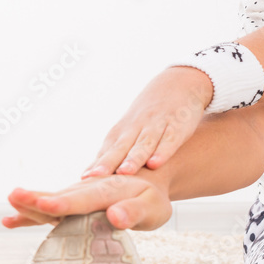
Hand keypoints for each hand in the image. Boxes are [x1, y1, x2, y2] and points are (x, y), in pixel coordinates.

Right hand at [2, 172, 172, 230]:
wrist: (149, 182)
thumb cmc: (153, 199)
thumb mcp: (152, 207)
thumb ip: (135, 212)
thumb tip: (115, 216)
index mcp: (106, 191)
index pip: (81, 199)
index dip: (63, 204)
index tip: (45, 204)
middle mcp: (87, 191)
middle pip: (59, 198)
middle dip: (37, 200)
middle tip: (14, 196)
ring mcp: (78, 198)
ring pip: (50, 203)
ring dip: (29, 205)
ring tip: (8, 207)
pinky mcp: (73, 206)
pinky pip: (49, 211)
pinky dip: (30, 215)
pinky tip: (8, 221)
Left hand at [80, 67, 212, 178]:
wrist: (177, 84)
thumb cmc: (148, 118)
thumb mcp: (128, 132)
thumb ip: (111, 154)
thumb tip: (86, 177)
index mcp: (122, 131)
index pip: (107, 150)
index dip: (97, 164)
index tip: (85, 179)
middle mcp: (137, 127)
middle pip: (121, 147)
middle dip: (109, 162)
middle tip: (96, 176)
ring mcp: (157, 125)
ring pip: (144, 143)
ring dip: (134, 157)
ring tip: (125, 172)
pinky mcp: (178, 125)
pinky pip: (170, 139)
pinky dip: (163, 151)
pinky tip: (156, 164)